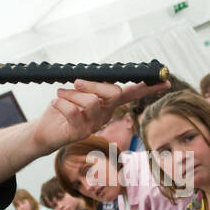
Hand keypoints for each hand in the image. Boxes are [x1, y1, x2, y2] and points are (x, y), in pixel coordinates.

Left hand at [31, 79, 169, 151]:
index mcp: (108, 104)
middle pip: (113, 94)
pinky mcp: (80, 133)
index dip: (148, 87)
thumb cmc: (62, 109)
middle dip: (93, 85)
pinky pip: (73, 111)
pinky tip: (55, 103)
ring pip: (91, 102)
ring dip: (71, 94)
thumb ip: (90, 85)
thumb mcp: (78, 92)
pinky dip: (60, 103)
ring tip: (60, 94)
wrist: (45, 131)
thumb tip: (96, 76)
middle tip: (76, 82)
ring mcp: (95, 126)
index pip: (132, 94)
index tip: (165, 81)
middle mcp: (106, 115)